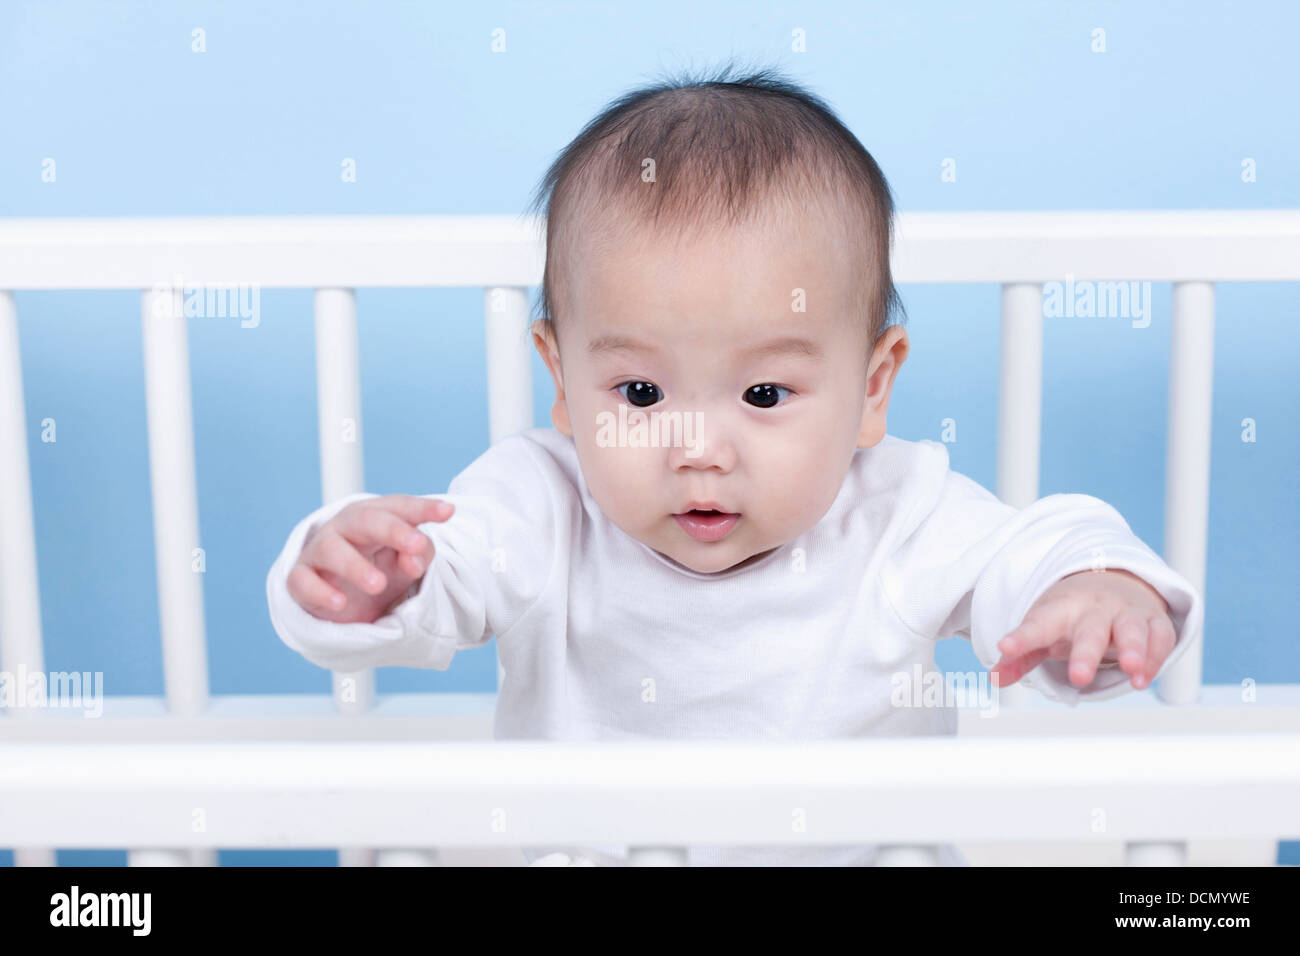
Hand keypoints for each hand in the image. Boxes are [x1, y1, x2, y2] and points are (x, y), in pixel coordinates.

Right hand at [288, 494, 454, 623]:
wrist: (343, 601)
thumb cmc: (379, 567)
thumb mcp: (407, 561)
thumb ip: (419, 553)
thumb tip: (415, 557)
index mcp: (374, 517)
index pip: (398, 507)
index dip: (422, 508)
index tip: (447, 512)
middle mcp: (345, 528)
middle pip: (365, 519)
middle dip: (392, 529)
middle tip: (415, 545)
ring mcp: (320, 552)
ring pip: (332, 549)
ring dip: (355, 566)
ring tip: (378, 584)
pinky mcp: (301, 579)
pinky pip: (303, 581)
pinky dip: (320, 592)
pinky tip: (340, 603)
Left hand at [991, 568, 1175, 690]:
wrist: (1114, 579)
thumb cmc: (1074, 614)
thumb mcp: (1045, 630)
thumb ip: (1021, 656)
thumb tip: (995, 678)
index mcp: (1061, 609)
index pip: (1038, 623)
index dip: (1021, 637)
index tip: (1005, 647)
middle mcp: (1095, 609)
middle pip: (1090, 631)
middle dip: (1086, 654)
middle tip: (1079, 677)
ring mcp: (1126, 613)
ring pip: (1132, 629)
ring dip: (1133, 649)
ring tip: (1129, 671)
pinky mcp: (1154, 621)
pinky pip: (1160, 636)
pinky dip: (1155, 657)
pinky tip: (1143, 677)